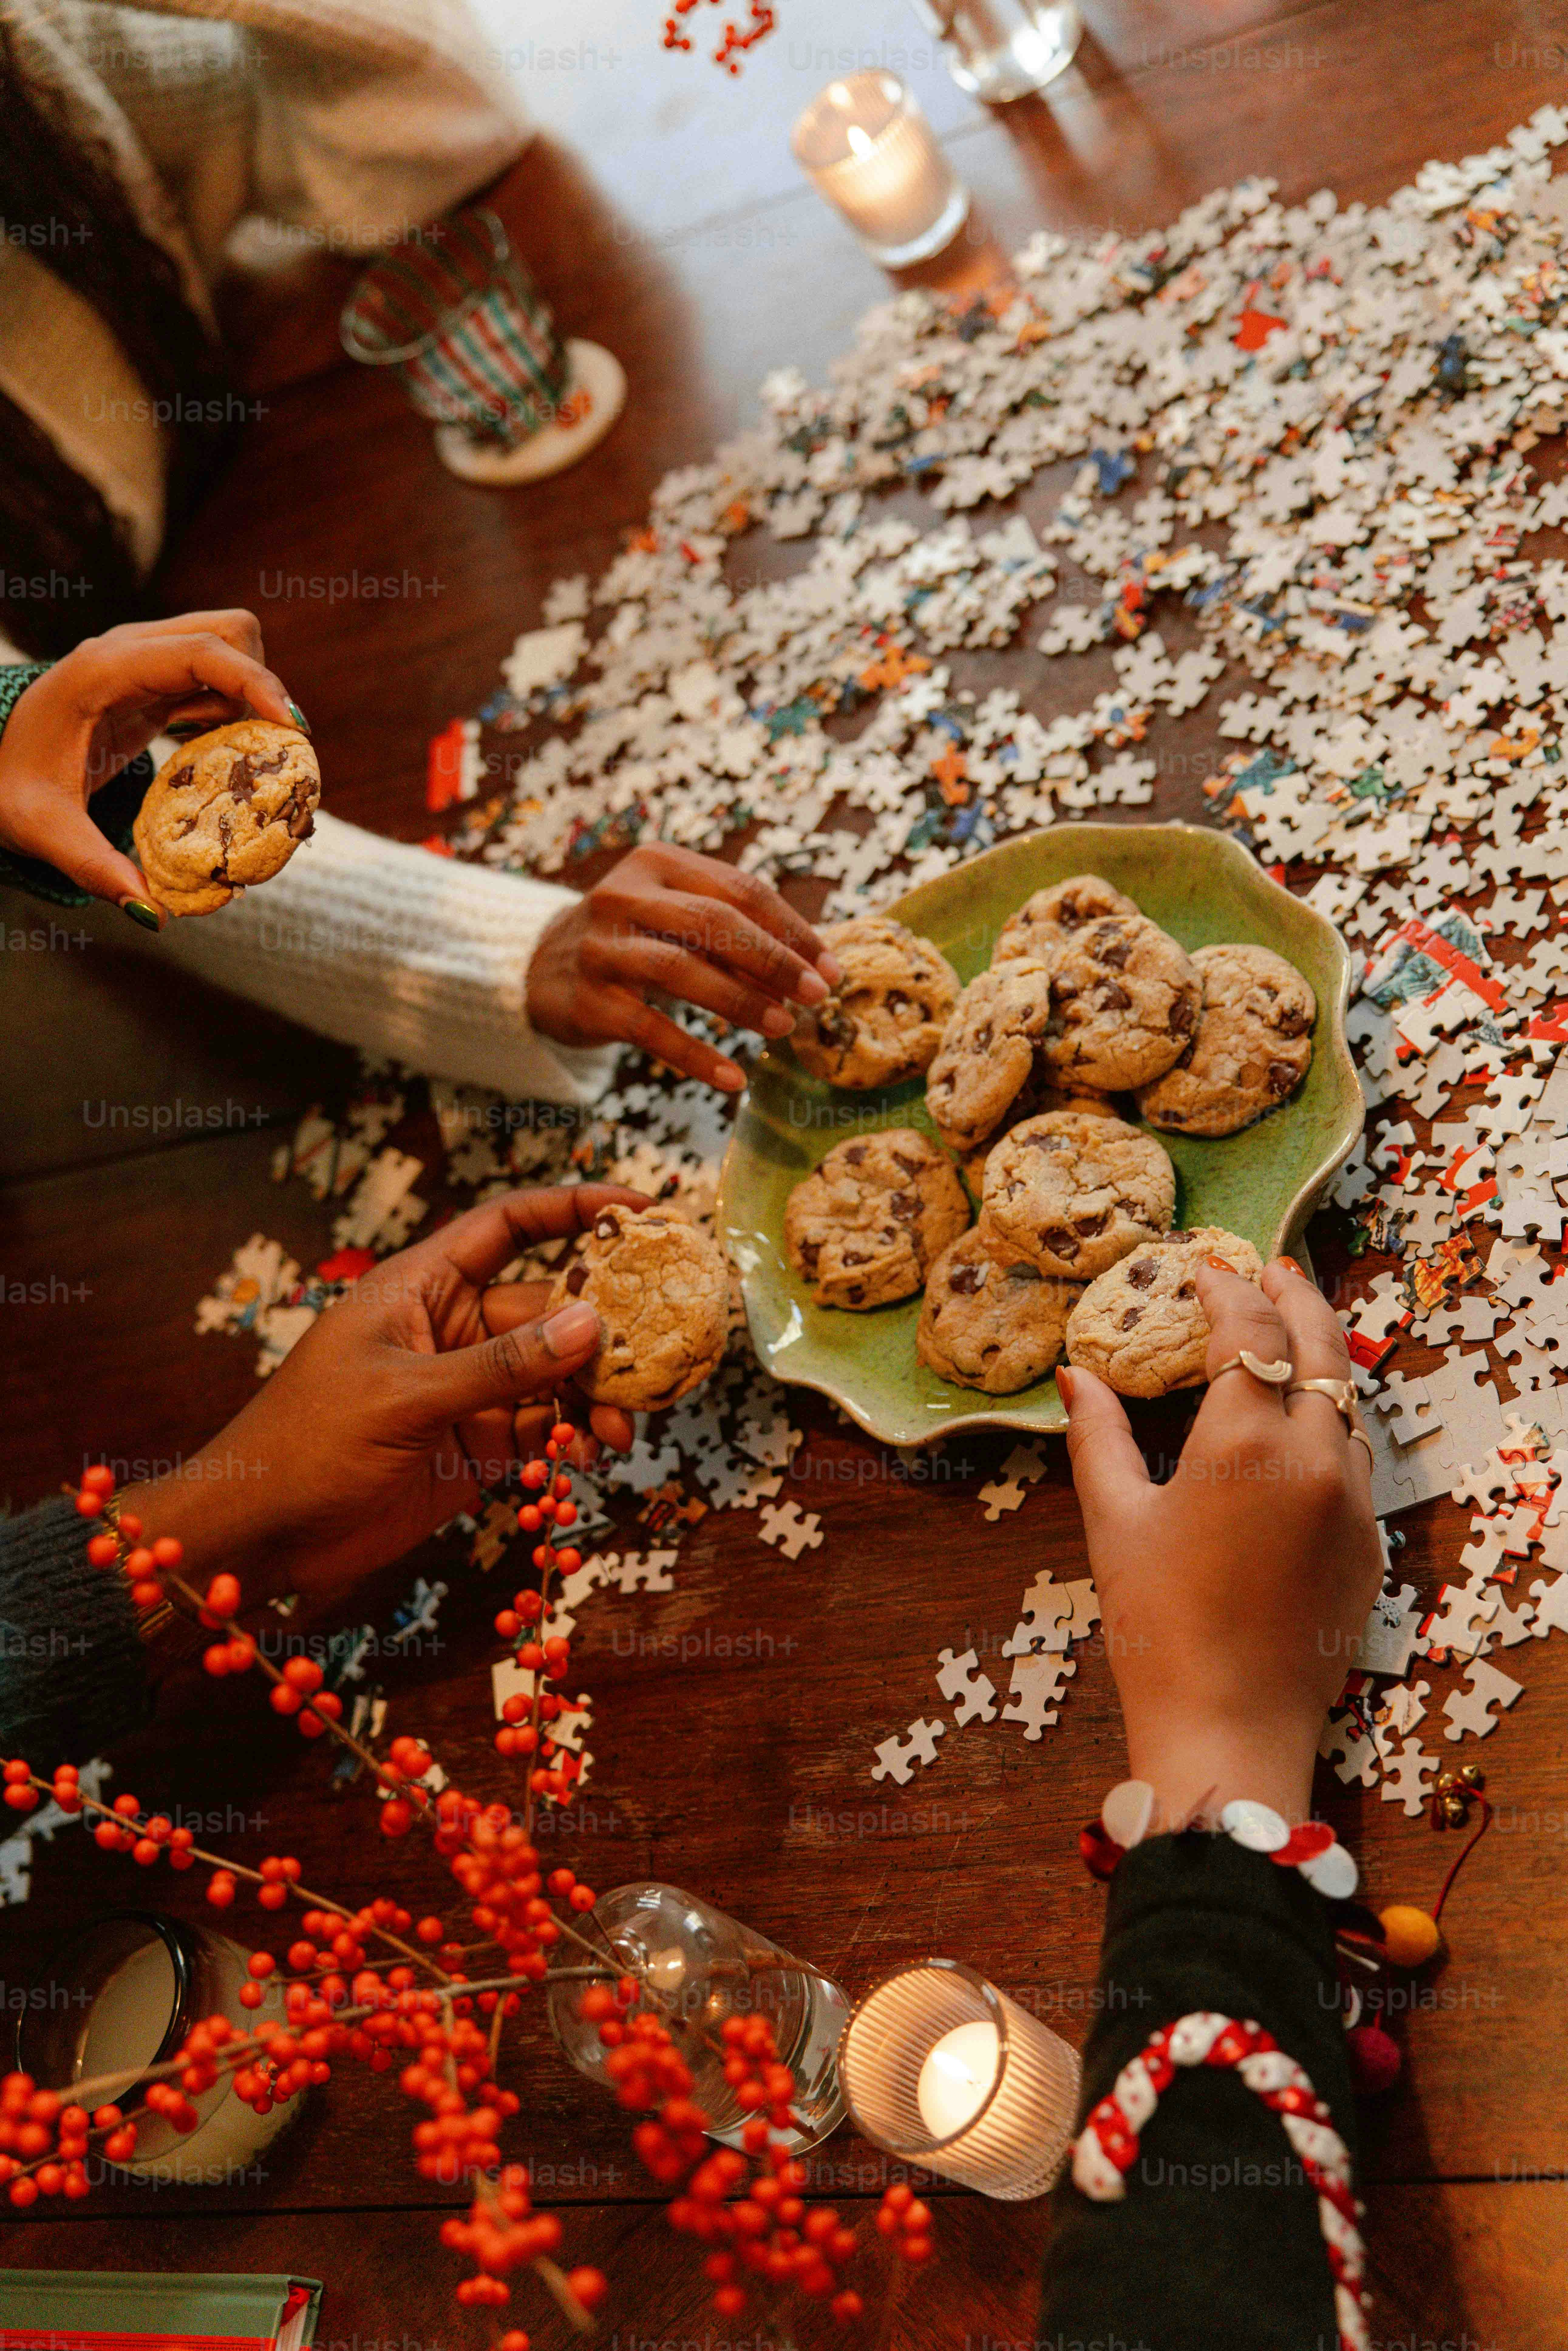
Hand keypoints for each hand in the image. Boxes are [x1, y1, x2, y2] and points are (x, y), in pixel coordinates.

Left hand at [0, 612, 302, 923]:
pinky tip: (215, 749)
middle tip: (270, 748)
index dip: (255, 682)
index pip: (199, 651)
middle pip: (228, 632)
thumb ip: (96, 868)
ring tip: (235, 753)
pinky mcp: (150, 680)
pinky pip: (212, 675)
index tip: (294, 729)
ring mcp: (141, 660)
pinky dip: (231, 704)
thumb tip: (151, 913)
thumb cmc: (11, 789)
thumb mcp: (44, 831)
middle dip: (261, 684)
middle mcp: (126, 650)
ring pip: (226, 645)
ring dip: (248, 694)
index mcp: (102, 671)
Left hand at [124, 1185, 645, 1617]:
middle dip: (606, 1326)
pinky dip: (575, 1438)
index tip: (640, 1207)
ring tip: (622, 1429)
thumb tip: (591, 1324)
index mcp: (423, 1288)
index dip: (572, 1207)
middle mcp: (455, 1329)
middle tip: (657, 1352)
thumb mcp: (404, 1397)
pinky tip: (591, 1456)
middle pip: (552, 1305)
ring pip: (558, 1373)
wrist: (263, 1533)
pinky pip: (545, 1426)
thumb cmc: (307, 1444)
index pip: (508, 1224)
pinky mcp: (478, 1444)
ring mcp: (469, 1388)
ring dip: (598, 1395)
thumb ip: (501, 1366)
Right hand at [526, 842, 842, 1091]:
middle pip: (713, 923)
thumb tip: (811, 968)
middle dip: (774, 961)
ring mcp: (601, 947)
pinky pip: (650, 1030)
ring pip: (680, 971)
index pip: (739, 889)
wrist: (540, 970)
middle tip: (817, 995)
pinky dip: (695, 1055)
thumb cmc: (633, 942)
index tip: (830, 967)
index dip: (791, 930)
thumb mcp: (674, 916)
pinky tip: (733, 1078)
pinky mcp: (588, 999)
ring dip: (741, 1002)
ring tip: (784, 1027)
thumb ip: (732, 932)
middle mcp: (623, 895)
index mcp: (657, 863)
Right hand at [1060, 1256, 1380, 1827]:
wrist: (1230, 1728)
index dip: (1225, 1290)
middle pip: (1321, 1345)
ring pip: (1347, 1401)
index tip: (1202, 1269)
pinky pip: (1355, 1461)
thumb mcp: (1115, 1521)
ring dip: (1319, 1357)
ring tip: (1288, 1333)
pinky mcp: (1367, 1545)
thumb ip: (1098, 1437)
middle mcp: (1316, 1459)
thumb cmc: (1157, 1627)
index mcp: (1247, 1443)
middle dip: (1294, 1296)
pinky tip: (1298, 1426)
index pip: (1249, 1330)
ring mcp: (1352, 1503)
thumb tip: (1077, 1375)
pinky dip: (1329, 1424)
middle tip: (1271, 1267)